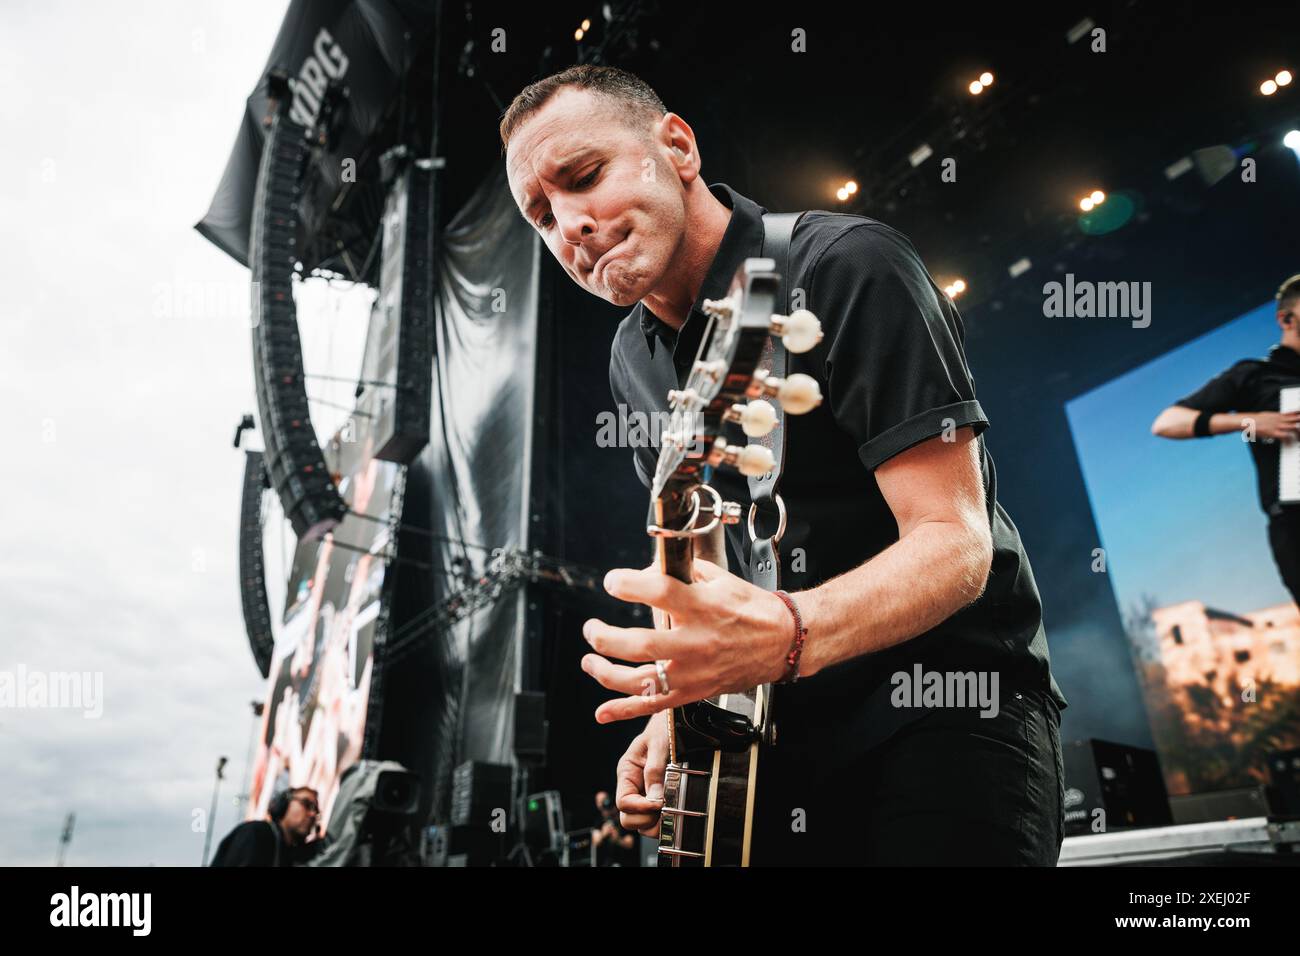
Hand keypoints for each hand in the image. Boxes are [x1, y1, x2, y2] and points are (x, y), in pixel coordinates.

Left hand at [580, 558, 791, 723]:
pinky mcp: (694, 692)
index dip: (627, 584)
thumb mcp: (720, 579)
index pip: (657, 592)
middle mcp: (695, 642)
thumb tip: (648, 571)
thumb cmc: (753, 609)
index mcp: (703, 607)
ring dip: (606, 673)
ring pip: (640, 680)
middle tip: (591, 628)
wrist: (784, 642)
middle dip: (606, 637)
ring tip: (589, 659)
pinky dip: (625, 710)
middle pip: (640, 644)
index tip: (612, 582)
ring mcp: (693, 672)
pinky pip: (654, 706)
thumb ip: (683, 573)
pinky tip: (602, 711)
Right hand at [615, 711, 668, 835]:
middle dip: (646, 819)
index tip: (659, 803)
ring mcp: (644, 794)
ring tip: (671, 811)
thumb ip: (654, 770)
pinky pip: (655, 819)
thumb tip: (655, 797)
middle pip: (628, 818)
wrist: (674, 724)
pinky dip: (663, 822)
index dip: (640, 807)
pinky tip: (674, 810)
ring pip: (641, 823)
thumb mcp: (659, 744)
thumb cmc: (664, 728)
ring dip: (655, 823)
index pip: (624, 802)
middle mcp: (632, 786)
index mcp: (627, 772)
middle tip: (664, 809)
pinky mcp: (657, 798)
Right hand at [1248, 411, 1299, 440]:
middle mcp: (1280, 420)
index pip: (1293, 413)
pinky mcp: (1274, 433)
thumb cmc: (1255, 420)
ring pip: (1293, 427)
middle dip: (1299, 422)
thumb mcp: (1267, 415)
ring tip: (1299, 436)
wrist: (1248, 421)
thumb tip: (1279, 417)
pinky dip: (1289, 439)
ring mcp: (1277, 426)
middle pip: (1295, 419)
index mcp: (1278, 415)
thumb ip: (1275, 417)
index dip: (1298, 414)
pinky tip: (1289, 443)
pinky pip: (1285, 436)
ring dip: (1298, 431)